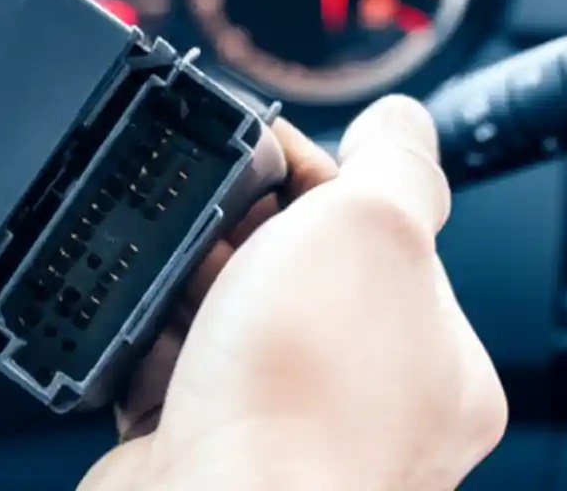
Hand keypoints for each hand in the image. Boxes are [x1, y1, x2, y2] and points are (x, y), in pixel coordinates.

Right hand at [81, 97, 506, 489]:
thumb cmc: (306, 406)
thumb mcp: (375, 230)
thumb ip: (397, 164)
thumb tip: (403, 120)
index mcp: (434, 356)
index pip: (381, 237)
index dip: (318, 179)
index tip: (265, 152)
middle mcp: (364, 403)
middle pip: (297, 275)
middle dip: (244, 232)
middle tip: (209, 215)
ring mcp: (277, 429)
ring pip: (228, 323)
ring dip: (190, 284)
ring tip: (166, 268)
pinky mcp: (200, 447)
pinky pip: (170, 373)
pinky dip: (147, 342)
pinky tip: (133, 325)